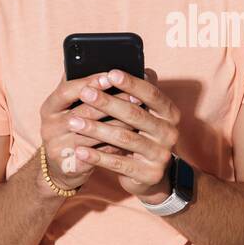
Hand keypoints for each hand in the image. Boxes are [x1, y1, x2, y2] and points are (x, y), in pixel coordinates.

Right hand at [38, 72, 135, 191]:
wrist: (62, 167)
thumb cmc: (73, 128)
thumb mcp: (72, 106)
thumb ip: (86, 87)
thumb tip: (112, 66)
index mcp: (50, 107)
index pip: (67, 90)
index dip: (89, 82)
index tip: (111, 75)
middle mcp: (49, 126)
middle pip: (84, 111)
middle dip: (113, 103)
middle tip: (136, 96)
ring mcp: (58, 147)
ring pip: (94, 133)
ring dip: (119, 124)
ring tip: (139, 116)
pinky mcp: (70, 165)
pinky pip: (98, 153)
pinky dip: (116, 145)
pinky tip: (132, 138)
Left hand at [65, 67, 180, 202]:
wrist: (152, 176)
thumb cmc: (142, 136)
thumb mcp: (144, 115)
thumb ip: (135, 94)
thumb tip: (114, 68)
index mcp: (169, 113)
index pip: (152, 94)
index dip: (131, 83)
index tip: (110, 73)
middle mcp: (169, 133)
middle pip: (135, 114)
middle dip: (108, 103)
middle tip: (85, 93)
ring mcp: (160, 155)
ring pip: (124, 139)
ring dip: (96, 129)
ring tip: (73, 121)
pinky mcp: (148, 174)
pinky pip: (118, 163)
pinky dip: (97, 157)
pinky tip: (80, 150)